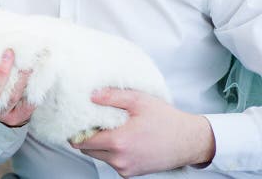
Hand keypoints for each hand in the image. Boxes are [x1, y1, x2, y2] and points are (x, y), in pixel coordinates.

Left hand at [70, 88, 214, 176]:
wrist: (190, 141)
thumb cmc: (167, 121)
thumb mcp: (138, 100)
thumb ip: (112, 97)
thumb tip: (91, 95)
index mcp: (119, 142)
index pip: (82, 141)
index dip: (76, 130)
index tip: (77, 120)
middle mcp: (120, 159)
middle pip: (88, 150)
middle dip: (87, 136)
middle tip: (94, 121)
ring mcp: (126, 169)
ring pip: (99, 156)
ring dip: (100, 144)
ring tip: (112, 128)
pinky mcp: (132, 173)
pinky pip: (112, 161)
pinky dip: (112, 151)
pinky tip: (123, 138)